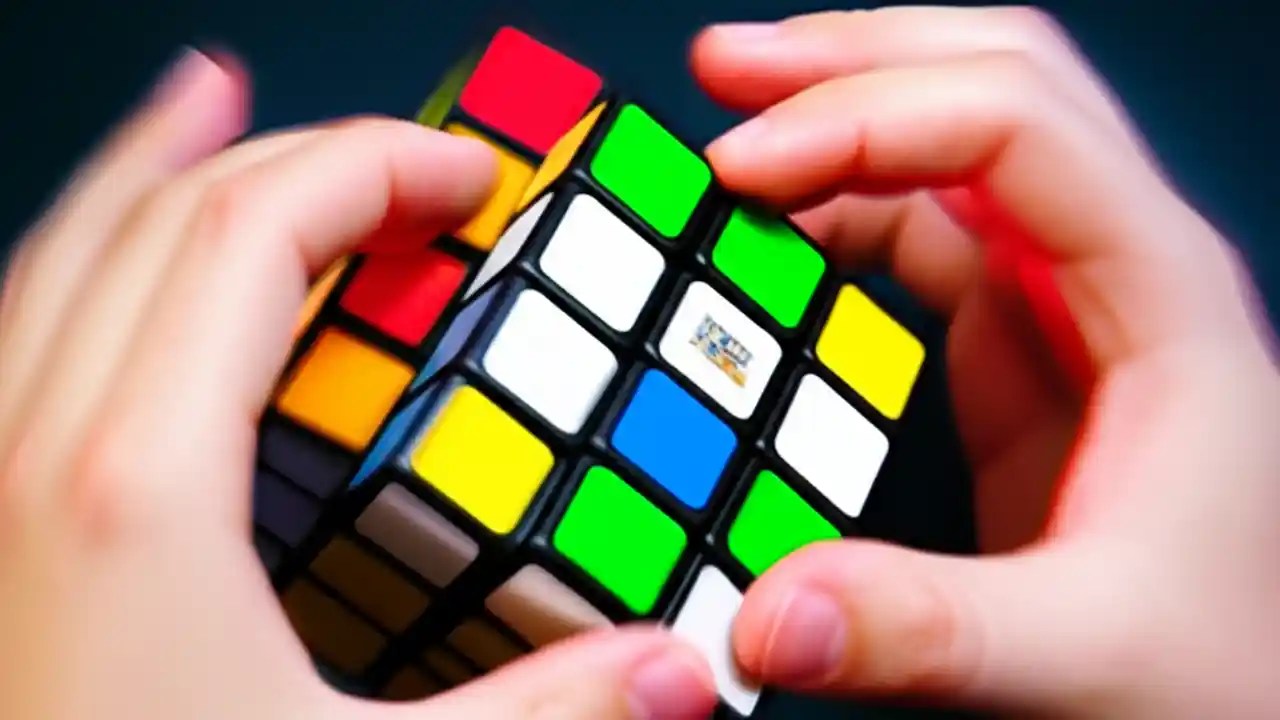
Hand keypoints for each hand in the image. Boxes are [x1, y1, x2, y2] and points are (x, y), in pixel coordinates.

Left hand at [0, 49, 715, 719]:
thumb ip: (542, 718)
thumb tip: (683, 667)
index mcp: (134, 495)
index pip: (252, 234)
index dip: (370, 170)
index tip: (466, 177)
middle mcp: (29, 463)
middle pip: (159, 215)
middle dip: (291, 151)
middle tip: (397, 156)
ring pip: (59, 253)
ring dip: (153, 166)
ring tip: (214, 108)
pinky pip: (19, 333)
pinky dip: (82, 255)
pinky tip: (119, 273)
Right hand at [692, 7, 1279, 718]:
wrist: (1248, 690)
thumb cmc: (1224, 665)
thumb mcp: (1088, 656)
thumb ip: (925, 630)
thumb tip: (770, 610)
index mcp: (1161, 302)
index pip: (1018, 130)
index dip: (870, 120)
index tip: (744, 169)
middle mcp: (1114, 271)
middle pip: (992, 85)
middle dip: (852, 63)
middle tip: (729, 71)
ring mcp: (1060, 301)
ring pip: (949, 147)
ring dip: (839, 123)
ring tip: (735, 148)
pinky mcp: (1008, 346)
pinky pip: (916, 232)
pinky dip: (836, 211)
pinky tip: (777, 235)